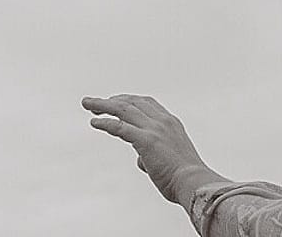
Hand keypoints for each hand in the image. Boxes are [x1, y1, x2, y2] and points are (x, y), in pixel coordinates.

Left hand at [83, 94, 222, 205]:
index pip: (147, 103)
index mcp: (171, 122)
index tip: (114, 101)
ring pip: (123, 109)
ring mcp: (155, 129)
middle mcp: (162, 121)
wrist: (193, 182)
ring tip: (88, 104)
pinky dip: (105, 123)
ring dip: (104, 105)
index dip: (128, 100)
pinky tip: (94, 122)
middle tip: (95, 103)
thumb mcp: (169, 158)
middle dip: (112, 100)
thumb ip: (153, 154)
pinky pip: (120, 127)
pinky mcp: (146, 141)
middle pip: (132, 102)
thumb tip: (140, 160)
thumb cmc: (183, 177)